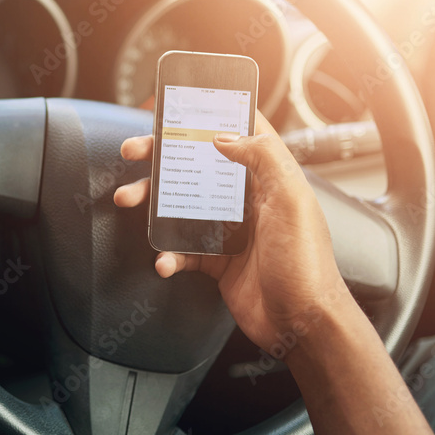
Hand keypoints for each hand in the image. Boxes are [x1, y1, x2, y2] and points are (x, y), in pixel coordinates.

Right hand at [114, 112, 357, 355]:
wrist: (302, 324)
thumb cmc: (307, 264)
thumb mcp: (292, 200)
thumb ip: (263, 158)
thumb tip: (224, 136)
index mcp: (269, 179)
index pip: (237, 133)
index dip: (208, 117)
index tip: (176, 109)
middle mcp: (248, 200)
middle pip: (198, 167)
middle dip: (162, 158)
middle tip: (134, 152)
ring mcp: (231, 231)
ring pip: (182, 206)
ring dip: (152, 203)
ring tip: (127, 200)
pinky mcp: (218, 262)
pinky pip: (184, 250)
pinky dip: (168, 254)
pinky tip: (163, 260)